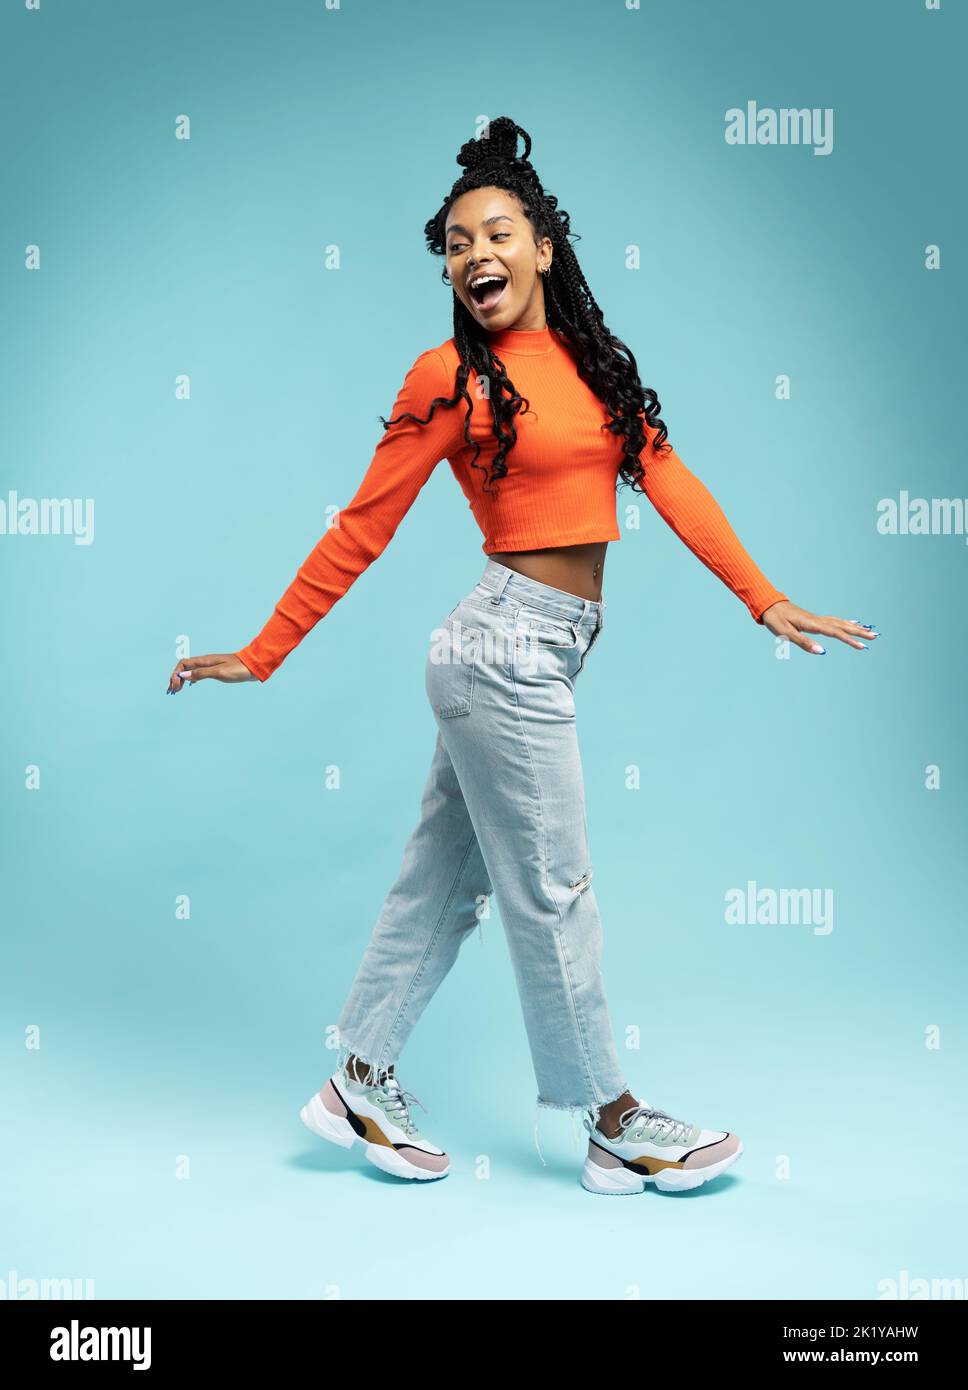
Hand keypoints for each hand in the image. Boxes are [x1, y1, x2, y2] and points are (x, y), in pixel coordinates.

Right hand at [167, 653, 256, 692]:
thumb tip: (183, 675)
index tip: (175, 688)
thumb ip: (201, 673)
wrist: (254, 666)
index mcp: (204, 661)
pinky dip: (191, 678)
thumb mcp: (219, 672)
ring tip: (177, 690)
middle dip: (176, 678)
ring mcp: (211, 665)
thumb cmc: (238, 669)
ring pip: (191, 670)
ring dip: (182, 679)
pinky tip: (190, 685)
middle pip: (184, 667)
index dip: (176, 675)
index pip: (183, 664)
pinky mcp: (216, 670)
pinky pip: (198, 672)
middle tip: (172, 691)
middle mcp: (205, 662)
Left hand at [759, 601, 879, 655]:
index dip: (850, 641)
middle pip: (843, 626)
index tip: (863, 647)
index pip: (836, 633)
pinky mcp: (814, 619)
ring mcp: (817, 619)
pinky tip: (851, 624)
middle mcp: (818, 620)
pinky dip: (846, 623)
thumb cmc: (776, 620)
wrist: (769, 605)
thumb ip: (804, 643)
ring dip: (855, 627)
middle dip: (859, 633)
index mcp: (813, 624)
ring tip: (870, 631)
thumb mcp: (786, 634)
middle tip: (876, 637)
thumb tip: (823, 652)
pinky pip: (835, 621)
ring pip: (841, 623)